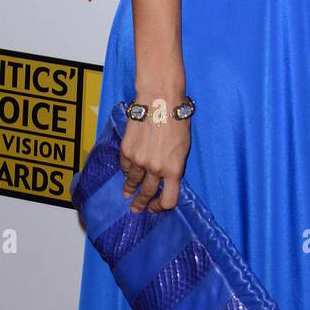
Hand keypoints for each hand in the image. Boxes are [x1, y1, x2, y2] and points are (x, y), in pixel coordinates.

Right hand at [120, 98, 191, 212]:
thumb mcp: (184, 147)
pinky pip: (125, 166)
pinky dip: (126, 170)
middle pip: (147, 194)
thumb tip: (166, 177)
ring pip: (132, 182)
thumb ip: (174, 165)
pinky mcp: (126, 151)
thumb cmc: (178, 120)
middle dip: (141, 203)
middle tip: (136, 208)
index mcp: (174, 169)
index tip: (156, 208)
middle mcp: (155, 169)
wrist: (160, 101)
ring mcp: (139, 161)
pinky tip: (126, 172)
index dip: (161, 207)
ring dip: (129, 189)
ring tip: (126, 194)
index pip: (168, 200)